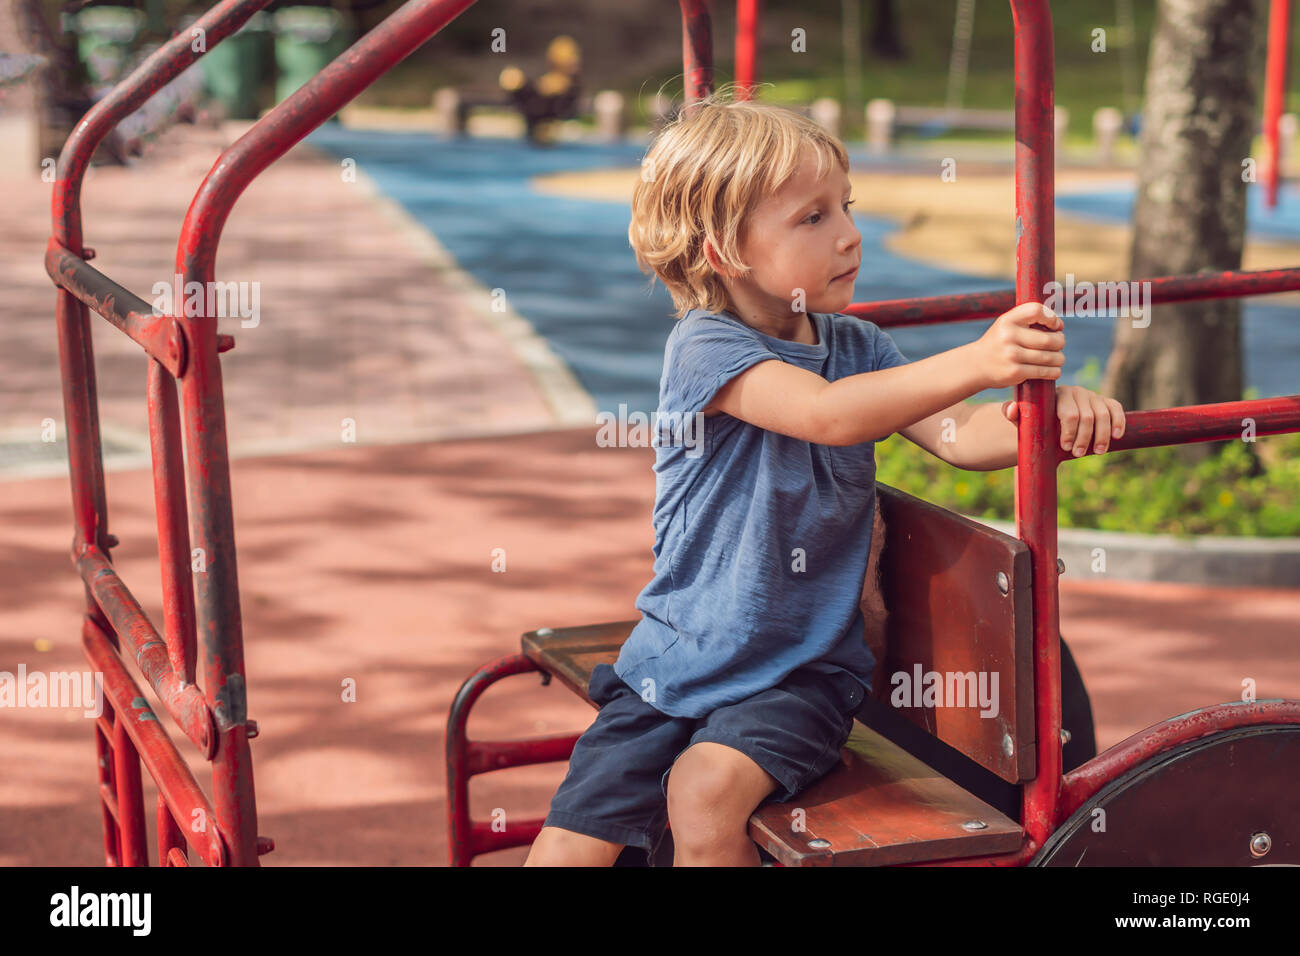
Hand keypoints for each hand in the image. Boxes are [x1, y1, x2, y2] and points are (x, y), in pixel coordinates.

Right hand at [973, 302, 1065, 388]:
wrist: (976, 365)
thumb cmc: (999, 342)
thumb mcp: (1007, 324)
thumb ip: (1028, 319)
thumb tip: (1059, 325)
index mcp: (1008, 320)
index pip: (1037, 311)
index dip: (1052, 318)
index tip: (1055, 326)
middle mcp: (1008, 336)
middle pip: (1049, 339)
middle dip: (1060, 342)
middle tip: (1058, 344)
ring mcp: (1011, 355)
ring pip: (1051, 357)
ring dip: (1059, 359)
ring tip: (1057, 358)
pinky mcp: (1015, 372)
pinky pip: (1045, 371)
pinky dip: (1054, 371)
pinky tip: (1053, 370)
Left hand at [1001, 385, 1126, 455]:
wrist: (1050, 421)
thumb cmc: (1036, 422)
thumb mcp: (1023, 420)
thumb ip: (1012, 414)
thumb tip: (1011, 409)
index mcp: (1057, 394)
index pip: (1068, 414)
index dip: (1069, 432)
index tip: (1066, 447)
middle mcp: (1077, 392)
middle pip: (1088, 417)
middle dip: (1084, 438)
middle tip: (1078, 454)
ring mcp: (1092, 396)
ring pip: (1103, 416)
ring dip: (1102, 436)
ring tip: (1097, 452)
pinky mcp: (1106, 402)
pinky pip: (1116, 409)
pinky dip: (1119, 422)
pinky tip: (1117, 436)